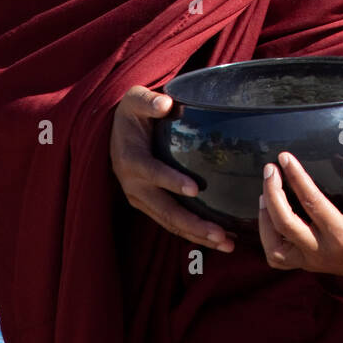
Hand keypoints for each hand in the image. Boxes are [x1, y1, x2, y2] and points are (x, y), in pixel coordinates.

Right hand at [109, 85, 234, 251]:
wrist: (115, 131)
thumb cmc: (132, 113)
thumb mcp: (135, 99)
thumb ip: (148, 101)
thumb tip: (165, 103)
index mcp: (131, 159)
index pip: (151, 172)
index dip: (171, 181)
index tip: (194, 189)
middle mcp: (133, 185)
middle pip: (164, 209)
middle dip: (192, 224)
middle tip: (220, 233)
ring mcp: (141, 199)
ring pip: (170, 222)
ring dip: (197, 235)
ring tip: (226, 243)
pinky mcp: (150, 206)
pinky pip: (172, 223)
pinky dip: (194, 234)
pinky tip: (220, 239)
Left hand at [258, 152, 342, 283]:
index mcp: (342, 234)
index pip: (311, 202)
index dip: (296, 177)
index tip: (285, 158)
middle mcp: (323, 251)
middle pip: (285, 223)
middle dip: (273, 193)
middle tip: (270, 169)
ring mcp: (313, 261)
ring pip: (275, 247)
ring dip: (265, 218)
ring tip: (265, 192)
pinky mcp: (308, 265)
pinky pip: (278, 258)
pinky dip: (268, 238)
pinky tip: (269, 216)